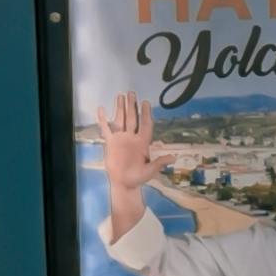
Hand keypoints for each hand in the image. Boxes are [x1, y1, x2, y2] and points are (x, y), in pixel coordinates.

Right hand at [100, 89, 155, 231]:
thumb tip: (174, 157)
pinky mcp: (110, 143)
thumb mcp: (151, 170)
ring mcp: (121, 139)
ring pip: (120, 120)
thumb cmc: (138, 178)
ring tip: (120, 95)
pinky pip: (106, 129)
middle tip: (132, 92)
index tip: (146, 102)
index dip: (145, 114)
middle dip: (132, 105)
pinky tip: (101, 109)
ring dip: (120, 108)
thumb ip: (160, 162)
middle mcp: (132, 137)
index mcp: (143, 142)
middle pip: (132, 118)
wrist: (124, 183)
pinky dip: (103, 119)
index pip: (145, 124)